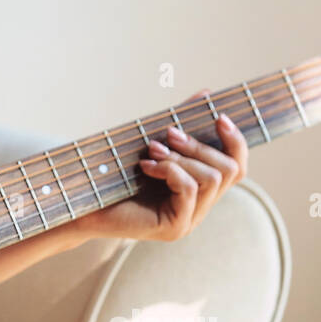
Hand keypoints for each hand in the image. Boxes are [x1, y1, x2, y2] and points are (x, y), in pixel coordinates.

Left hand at [71, 89, 248, 243]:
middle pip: (230, 170)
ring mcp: (189, 221)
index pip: (237, 168)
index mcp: (199, 191)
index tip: (219, 117)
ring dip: (182, 157)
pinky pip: (189, 189)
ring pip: (212, 178)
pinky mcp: (174, 227)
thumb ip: (181, 125)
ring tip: (152, 150)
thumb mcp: (153, 145)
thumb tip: (207, 94)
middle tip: (169, 134)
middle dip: (200, 145)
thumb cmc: (114, 175)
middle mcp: (199, 208)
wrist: (83, 205)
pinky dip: (170, 170)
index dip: (235, 141)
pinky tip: (146, 168)